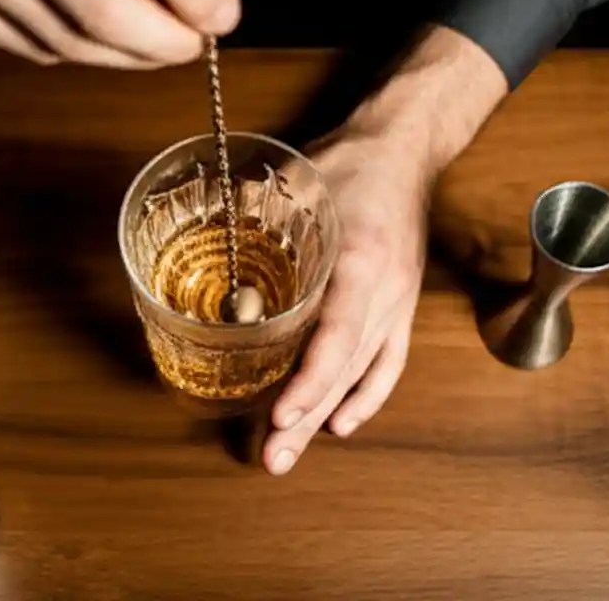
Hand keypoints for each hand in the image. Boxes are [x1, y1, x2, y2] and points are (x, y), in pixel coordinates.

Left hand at [262, 112, 434, 474]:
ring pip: (362, 373)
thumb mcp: (295, 183)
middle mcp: (382, 289)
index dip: (311, 380)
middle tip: (270, 458)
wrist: (403, 150)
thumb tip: (205, 246)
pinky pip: (388, 362)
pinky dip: (366, 397)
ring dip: (326, 417)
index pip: (337, 334)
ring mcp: (395, 301)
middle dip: (306, 418)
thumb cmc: (347, 163)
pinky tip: (340, 424)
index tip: (281, 414)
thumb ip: (252, 217)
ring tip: (289, 453)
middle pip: (345, 367)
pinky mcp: (400, 305)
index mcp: (357, 258)